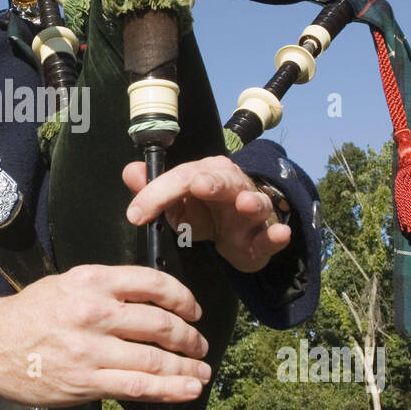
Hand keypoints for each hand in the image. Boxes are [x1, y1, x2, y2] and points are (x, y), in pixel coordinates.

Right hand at [0, 263, 211, 406]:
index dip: (184, 298)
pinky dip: (169, 390)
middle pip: (161, 323)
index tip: (193, 310)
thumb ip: (106, 289)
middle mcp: (94, 312)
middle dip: (190, 338)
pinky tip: (187, 389)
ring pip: (154, 359)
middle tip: (200, 345)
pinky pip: (137, 387)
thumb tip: (149, 302)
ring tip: (201, 372)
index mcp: (92, 281)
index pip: (153, 283)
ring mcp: (91, 349)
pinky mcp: (86, 381)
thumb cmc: (28, 314)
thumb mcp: (66, 283)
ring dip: (187, 367)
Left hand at [123, 155, 292, 272]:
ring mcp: (253, 211)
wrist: (238, 239)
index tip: (136, 214)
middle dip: (212, 182)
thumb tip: (131, 171)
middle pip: (222, 180)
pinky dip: (277, 235)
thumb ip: (153, 190)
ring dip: (252, 202)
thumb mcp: (176, 204)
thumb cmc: (207, 215)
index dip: (157, 193)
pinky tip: (280, 233)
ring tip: (244, 204)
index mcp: (207, 174)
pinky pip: (272, 234)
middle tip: (198, 185)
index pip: (181, 177)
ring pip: (256, 202)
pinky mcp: (264, 237)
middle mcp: (233, 186)